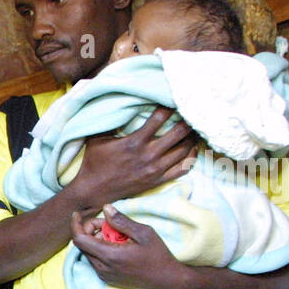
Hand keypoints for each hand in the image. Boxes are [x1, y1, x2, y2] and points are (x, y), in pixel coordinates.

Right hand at [69, 107, 196, 210]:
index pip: (160, 117)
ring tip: (194, 128)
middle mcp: (148, 155)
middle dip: (188, 120)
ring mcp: (155, 169)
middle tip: (192, 112)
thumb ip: (111, 122)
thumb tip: (120, 104)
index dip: (169, 105)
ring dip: (191, 137)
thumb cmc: (94, 162)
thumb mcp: (97, 138)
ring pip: (184, 150)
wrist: (93, 190)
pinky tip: (192, 148)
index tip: (174, 99)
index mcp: (135, 142)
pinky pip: (183, 168)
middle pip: (179, 132)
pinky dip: (191, 157)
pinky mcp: (157, 180)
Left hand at [69, 204, 188, 288]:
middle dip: (90, 230)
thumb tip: (105, 208)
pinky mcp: (107, 279)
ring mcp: (103, 275)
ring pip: (88, 252)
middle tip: (108, 223)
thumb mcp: (144, 233)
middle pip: (82, 245)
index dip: (76, 225)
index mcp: (110, 256)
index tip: (77, 214)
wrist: (166, 280)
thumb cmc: (158, 255)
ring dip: (95, 239)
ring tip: (115, 234)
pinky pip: (95, 260)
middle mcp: (102, 268)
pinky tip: (116, 245)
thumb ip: (122, 221)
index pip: (80, 239)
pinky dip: (100, 249)